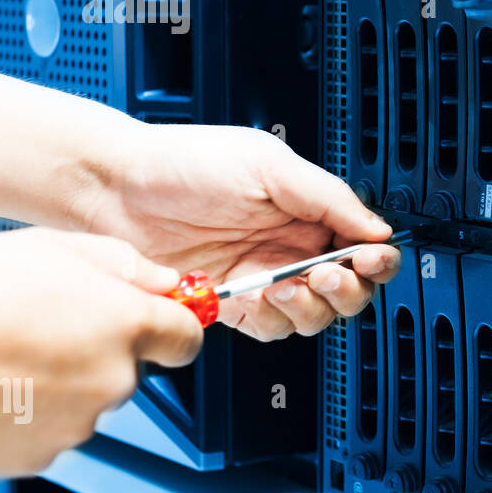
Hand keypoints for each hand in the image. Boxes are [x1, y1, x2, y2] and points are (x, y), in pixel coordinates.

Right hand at [0, 227, 202, 475]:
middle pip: (129, 368)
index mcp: (125, 325)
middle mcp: (112, 379)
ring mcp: (76, 423)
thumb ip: (120, 263)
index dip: (170, 327)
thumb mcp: (47, 248)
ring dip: (62, 382)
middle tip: (43, 325)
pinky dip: (29, 413)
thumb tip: (163, 280)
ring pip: (87, 400)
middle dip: (99, 349)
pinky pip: (49, 431)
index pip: (186, 337)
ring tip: (4, 354)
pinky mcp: (38, 456)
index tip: (157, 322)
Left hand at [80, 123, 398, 340]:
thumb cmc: (182, 163)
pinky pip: (270, 329)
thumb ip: (328, 196)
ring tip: (284, 287)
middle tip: (326, 275)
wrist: (114, 191)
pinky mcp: (232, 305)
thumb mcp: (268, 165)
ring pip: (314, 315)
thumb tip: (377, 227)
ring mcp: (262, 277)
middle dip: (347, 288)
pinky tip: (255, 299)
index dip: (374, 257)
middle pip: (348, 288)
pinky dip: (272, 321)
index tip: (369, 258)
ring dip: (310, 307)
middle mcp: (290, 246)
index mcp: (307, 209)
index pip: (362, 243)